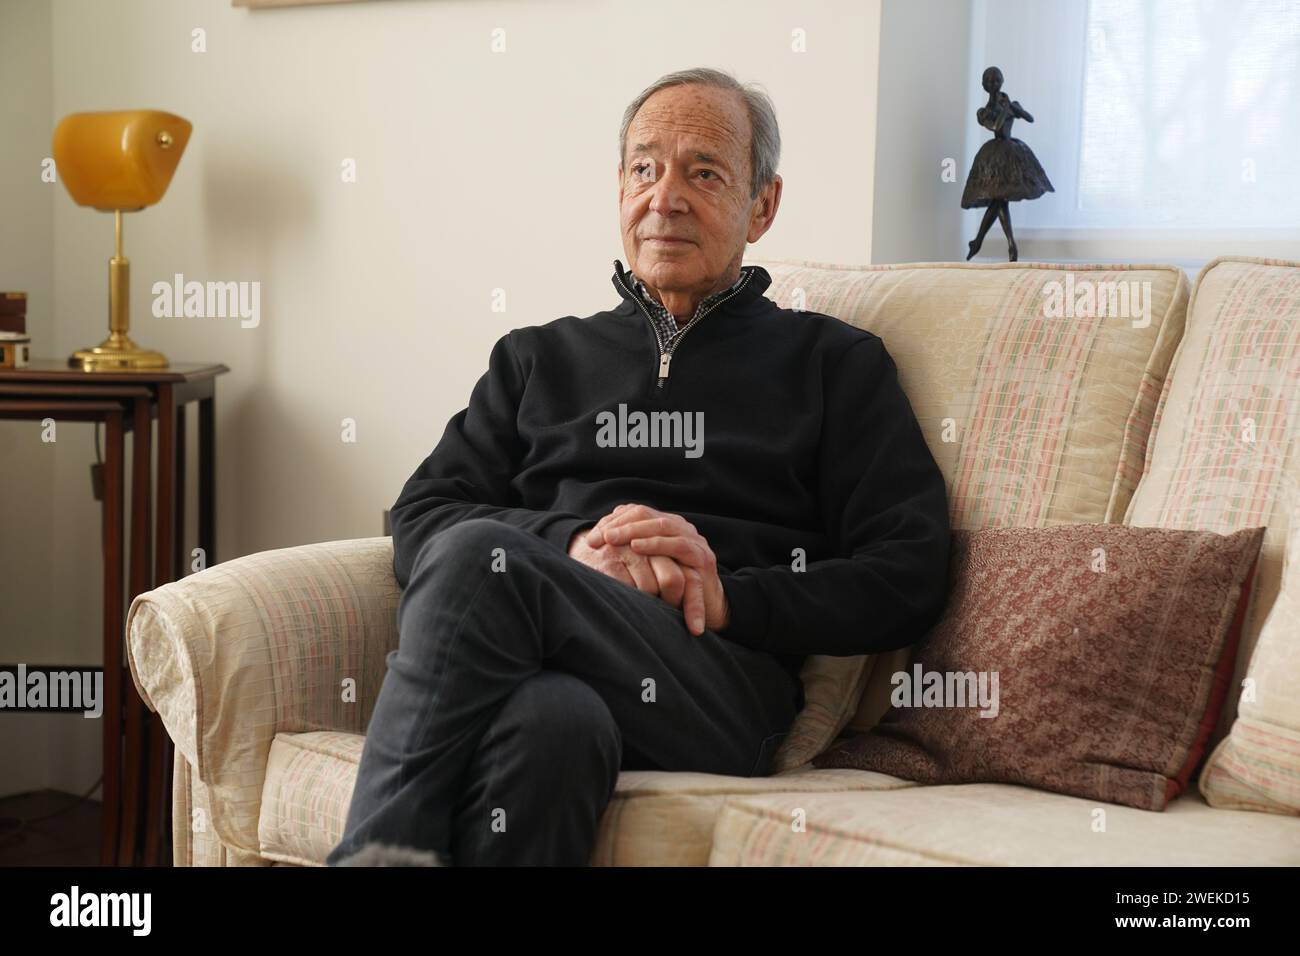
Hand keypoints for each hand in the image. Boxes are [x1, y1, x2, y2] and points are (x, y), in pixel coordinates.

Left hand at [585, 503, 729, 636]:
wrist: (708, 609)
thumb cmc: (672, 589)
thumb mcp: (648, 567)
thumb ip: (631, 551)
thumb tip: (601, 536)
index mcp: (667, 526)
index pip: (637, 512)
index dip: (613, 522)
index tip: (590, 538)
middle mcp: (682, 529)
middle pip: (647, 515)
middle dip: (620, 526)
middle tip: (598, 538)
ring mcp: (694, 541)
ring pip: (663, 526)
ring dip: (635, 531)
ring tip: (612, 539)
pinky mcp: (703, 558)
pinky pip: (679, 546)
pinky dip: (656, 544)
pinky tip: (637, 548)